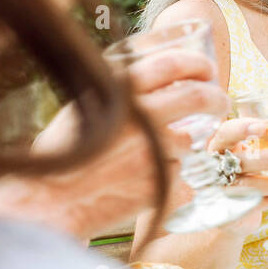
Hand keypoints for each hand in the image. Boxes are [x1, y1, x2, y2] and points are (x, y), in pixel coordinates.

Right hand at [0, 39, 226, 239]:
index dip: (197, 64)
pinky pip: (183, 180)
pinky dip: (172, 183)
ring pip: (189, 143)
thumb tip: (154, 74)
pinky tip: (144, 188)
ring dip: (182, 148)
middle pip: (199, 97)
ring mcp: (152, 153)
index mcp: (117, 91)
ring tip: (157, 158)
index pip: (172, 64)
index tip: (208, 71)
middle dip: (216, 99)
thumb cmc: (60, 156)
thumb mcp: (82, 107)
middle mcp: (140, 118)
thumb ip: (117, 89)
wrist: (47, 205)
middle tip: (220, 104)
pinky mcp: (161, 186)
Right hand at [208, 118, 267, 215]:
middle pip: (238, 160)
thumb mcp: (260, 153)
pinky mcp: (229, 212)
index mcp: (222, 146)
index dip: (241, 128)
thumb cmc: (249, 172)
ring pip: (247, 186)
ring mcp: (221, 191)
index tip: (262, 126)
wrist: (231, 212)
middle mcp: (217, 167)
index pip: (226, 132)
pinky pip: (252, 205)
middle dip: (265, 159)